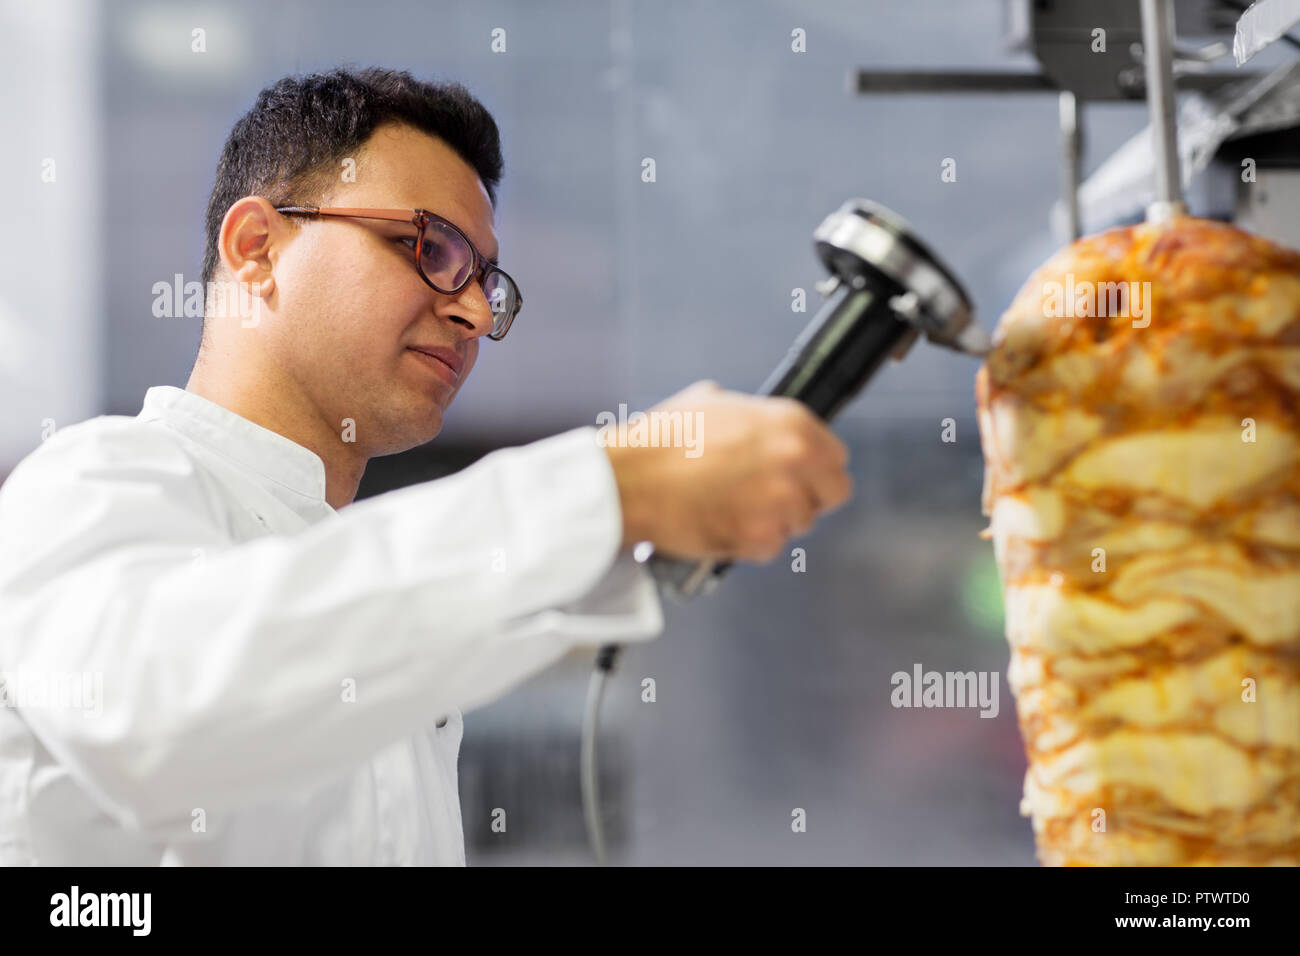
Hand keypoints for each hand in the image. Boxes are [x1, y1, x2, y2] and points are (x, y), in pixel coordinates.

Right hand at [602, 381, 852, 562]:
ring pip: (800, 523)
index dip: (817, 468)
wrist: (631, 480)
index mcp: (791, 424)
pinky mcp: (760, 538)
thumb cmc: (662, 441)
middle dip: (808, 497)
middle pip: (832, 493)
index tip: (802, 475)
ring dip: (775, 521)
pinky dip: (749, 542)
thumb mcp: (712, 403)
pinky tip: (723, 523)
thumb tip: (752, 423)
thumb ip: (750, 416)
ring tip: (736, 509)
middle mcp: (795, 461)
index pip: (836, 456)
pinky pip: (770, 547)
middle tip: (776, 498)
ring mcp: (780, 503)